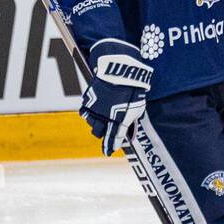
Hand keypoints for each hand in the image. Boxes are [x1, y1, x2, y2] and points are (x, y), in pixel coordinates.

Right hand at [80, 39, 151, 154]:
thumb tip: (128, 130)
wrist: (121, 71)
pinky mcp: (88, 100)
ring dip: (96, 123)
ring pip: (91, 122)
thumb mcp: (138, 108)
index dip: (109, 147)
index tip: (108, 152)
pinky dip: (90, 113)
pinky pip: (85, 112)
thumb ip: (131, 121)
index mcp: (118, 122)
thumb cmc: (134, 90)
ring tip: (104, 117)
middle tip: (107, 132)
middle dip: (103, 134)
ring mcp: (94, 108)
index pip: (111, 140)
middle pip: (98, 133)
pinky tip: (96, 110)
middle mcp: (103, 118)